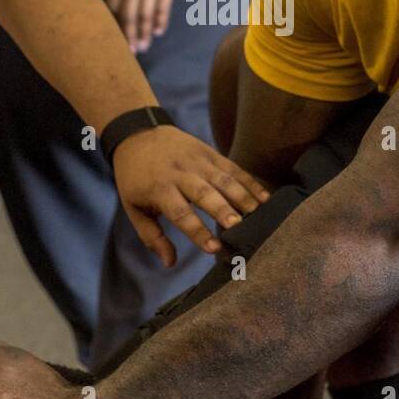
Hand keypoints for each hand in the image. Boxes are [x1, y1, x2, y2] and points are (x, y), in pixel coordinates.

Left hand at [105, 0, 196, 53]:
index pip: (110, 1)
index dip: (110, 21)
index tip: (110, 34)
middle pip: (126, 12)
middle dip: (126, 34)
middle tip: (127, 51)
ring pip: (144, 13)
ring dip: (143, 32)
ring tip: (143, 47)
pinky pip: (162, 6)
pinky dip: (160, 21)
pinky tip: (159, 32)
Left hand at [113, 125, 268, 265]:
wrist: (137, 135)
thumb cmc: (136, 179)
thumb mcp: (134, 208)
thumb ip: (152, 237)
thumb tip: (170, 263)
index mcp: (160, 189)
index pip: (181, 213)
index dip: (198, 231)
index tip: (214, 249)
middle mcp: (181, 173)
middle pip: (205, 193)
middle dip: (223, 210)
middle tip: (239, 228)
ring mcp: (197, 161)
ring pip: (223, 179)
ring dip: (242, 196)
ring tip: (258, 214)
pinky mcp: (210, 153)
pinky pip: (233, 167)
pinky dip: (250, 182)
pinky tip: (264, 198)